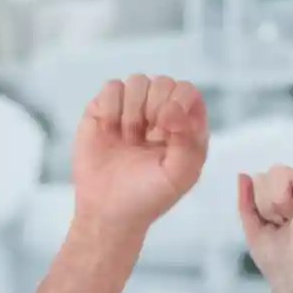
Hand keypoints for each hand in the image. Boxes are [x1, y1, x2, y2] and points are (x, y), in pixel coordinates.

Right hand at [71, 75, 208, 234]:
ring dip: (131, 111)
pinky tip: (110, 131)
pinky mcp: (104, 110)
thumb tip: (172, 107)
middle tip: (146, 138)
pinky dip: (110, 108)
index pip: (188, 91)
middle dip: (153, 109)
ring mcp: (133, 109)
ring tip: (129, 138)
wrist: (108, 211)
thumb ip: (188, 141)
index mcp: (186, 125)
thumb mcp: (180, 175)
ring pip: (137, 80)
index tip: (165, 130)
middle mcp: (161, 112)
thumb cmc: (149, 195)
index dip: (177, 103)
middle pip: (163, 82)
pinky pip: (111, 87)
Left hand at [237, 165, 292, 292]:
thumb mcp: (257, 228)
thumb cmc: (280, 263)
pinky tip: (291, 216)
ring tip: (289, 223)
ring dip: (272, 204)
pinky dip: (278, 199)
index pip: (266, 184)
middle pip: (268, 176)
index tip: (275, 226)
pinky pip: (284, 174)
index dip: (262, 204)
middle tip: (282, 225)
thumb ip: (249, 202)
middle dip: (265, 203)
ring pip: (275, 173)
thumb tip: (243, 175)